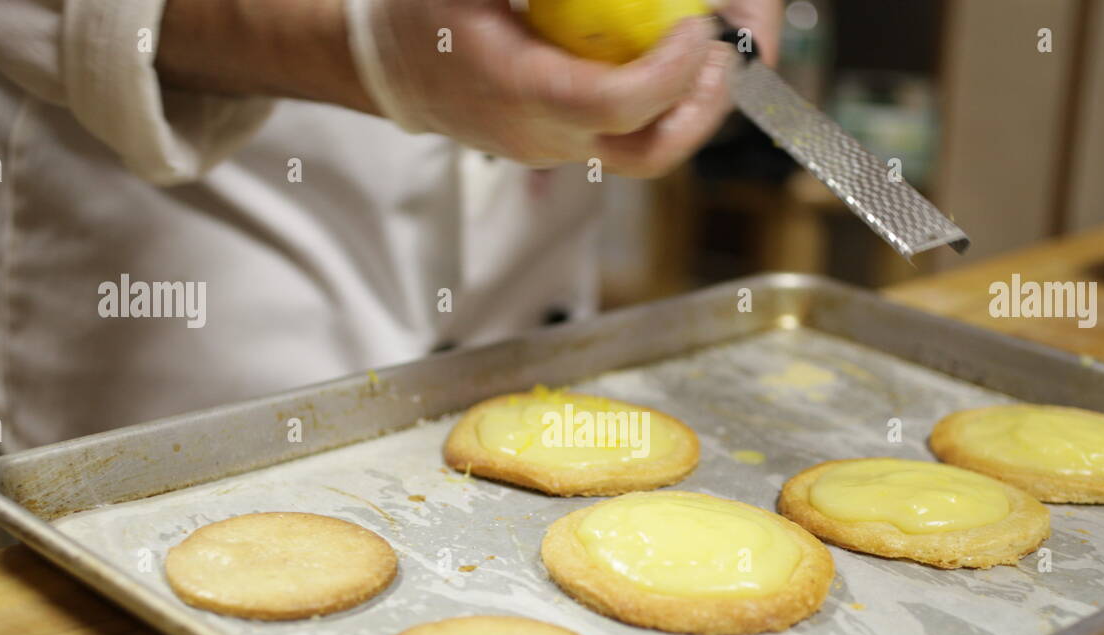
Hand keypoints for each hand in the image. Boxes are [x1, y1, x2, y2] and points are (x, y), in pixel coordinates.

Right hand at [346, 0, 783, 176]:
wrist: (382, 62)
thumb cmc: (416, 11)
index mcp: (519, 92)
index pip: (616, 106)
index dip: (669, 72)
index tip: (693, 27)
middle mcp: (544, 135)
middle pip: (648, 151)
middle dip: (702, 105)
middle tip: (722, 49)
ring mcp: (555, 146)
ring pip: (644, 149)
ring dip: (688, 104)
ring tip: (705, 49)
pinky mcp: (560, 141)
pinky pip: (625, 134)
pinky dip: (661, 99)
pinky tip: (667, 52)